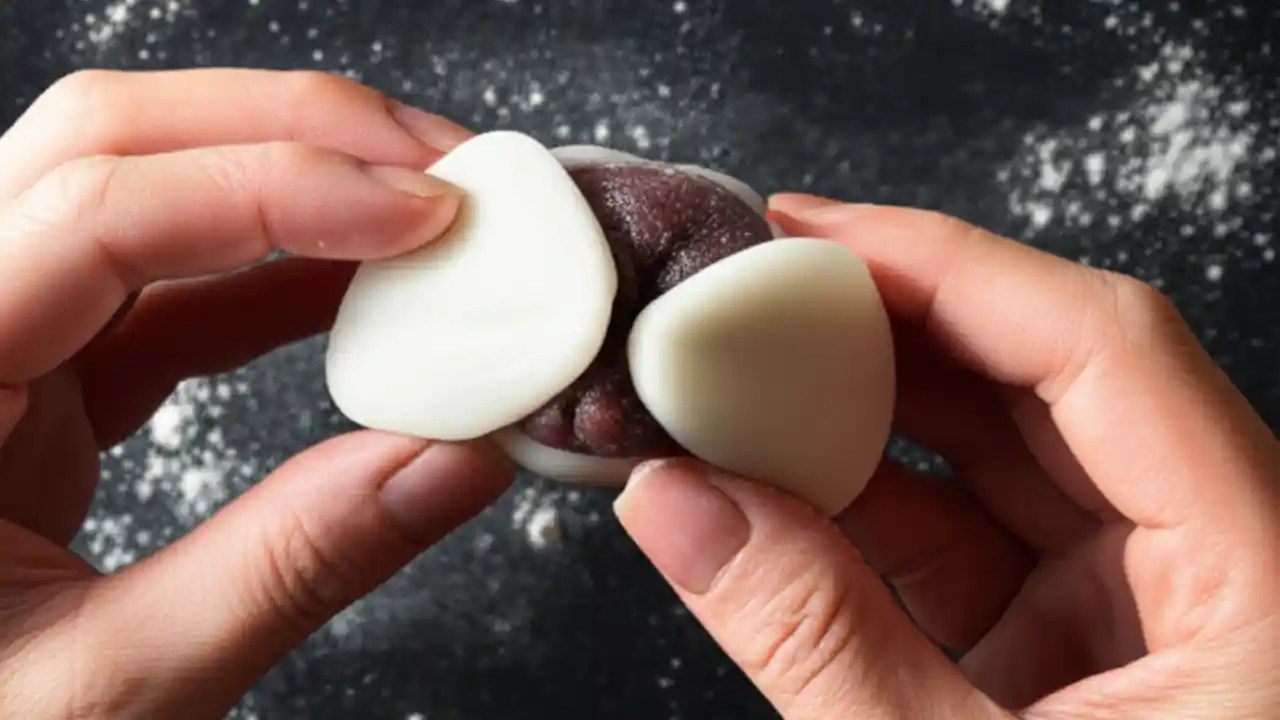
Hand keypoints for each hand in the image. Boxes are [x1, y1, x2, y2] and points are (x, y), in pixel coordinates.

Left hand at [0, 69, 510, 717]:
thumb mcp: (110, 688)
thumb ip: (287, 570)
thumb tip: (449, 459)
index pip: (96, 210)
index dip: (278, 190)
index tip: (420, 216)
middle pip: (109, 143)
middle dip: (292, 132)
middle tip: (435, 168)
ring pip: (146, 191)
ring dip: (299, 188)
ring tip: (423, 216)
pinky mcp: (49, 380)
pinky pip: (171, 288)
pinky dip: (283, 276)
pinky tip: (371, 292)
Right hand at [615, 196, 1279, 717]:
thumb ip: (814, 639)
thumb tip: (680, 506)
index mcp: (1262, 577)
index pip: (1102, 349)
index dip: (949, 266)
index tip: (814, 234)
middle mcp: (1217, 562)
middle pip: (1040, 380)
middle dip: (883, 331)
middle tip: (751, 295)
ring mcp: (1146, 604)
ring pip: (993, 455)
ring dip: (861, 421)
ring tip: (735, 388)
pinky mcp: (1080, 646)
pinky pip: (964, 539)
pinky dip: (863, 510)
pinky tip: (770, 488)